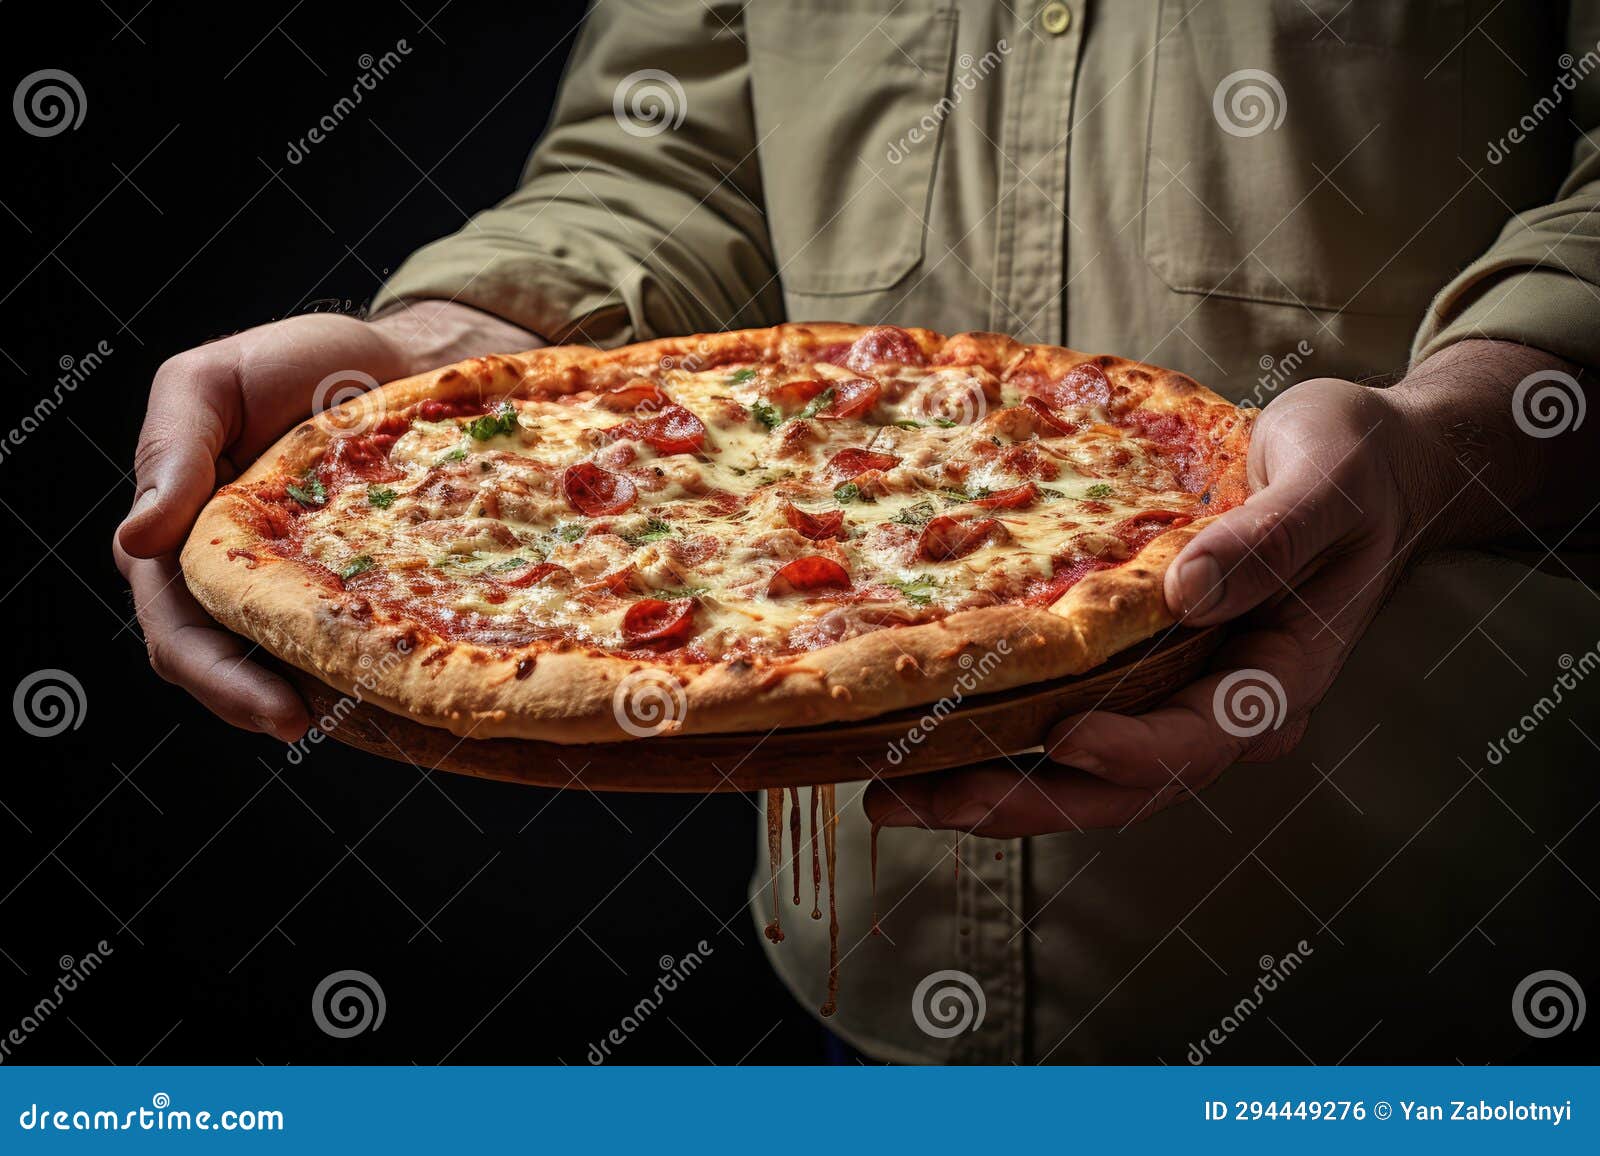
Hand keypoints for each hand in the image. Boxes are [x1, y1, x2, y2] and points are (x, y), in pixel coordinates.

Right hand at [114, 302, 539, 740]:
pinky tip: (399, 687)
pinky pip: (350, 639)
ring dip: (312, 696)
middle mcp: (231, 571)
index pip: (174, 623)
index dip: (213, 674)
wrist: (400, 357)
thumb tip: (137, 537)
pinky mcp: (355, 584)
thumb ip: (171, 451)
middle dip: (253, 702)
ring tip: (360, 720)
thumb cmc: (299, 363)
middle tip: (304, 726)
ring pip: (284, 662)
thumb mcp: (212, 382)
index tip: (272, 708)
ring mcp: (293, 583)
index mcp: (181, 534)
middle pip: (220, 660)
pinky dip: (362, 666)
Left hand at [865, 340, 1581, 834]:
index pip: (1197, 742)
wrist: (1367, 463)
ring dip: (989, 784)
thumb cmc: (1355, 468)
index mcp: (1277, 681)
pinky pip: (1068, 715)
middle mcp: (1220, 708)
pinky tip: (930, 731)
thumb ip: (1270, 540)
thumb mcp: (1328, 486)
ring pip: (1079, 770)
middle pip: (1117, 785)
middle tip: (913, 799)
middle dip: (1016, 800)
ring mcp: (1176, 695)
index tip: (1061, 737)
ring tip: (889, 791)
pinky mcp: (1140, 670)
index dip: (1128, 752)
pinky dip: (1001, 733)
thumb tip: (1186, 590)